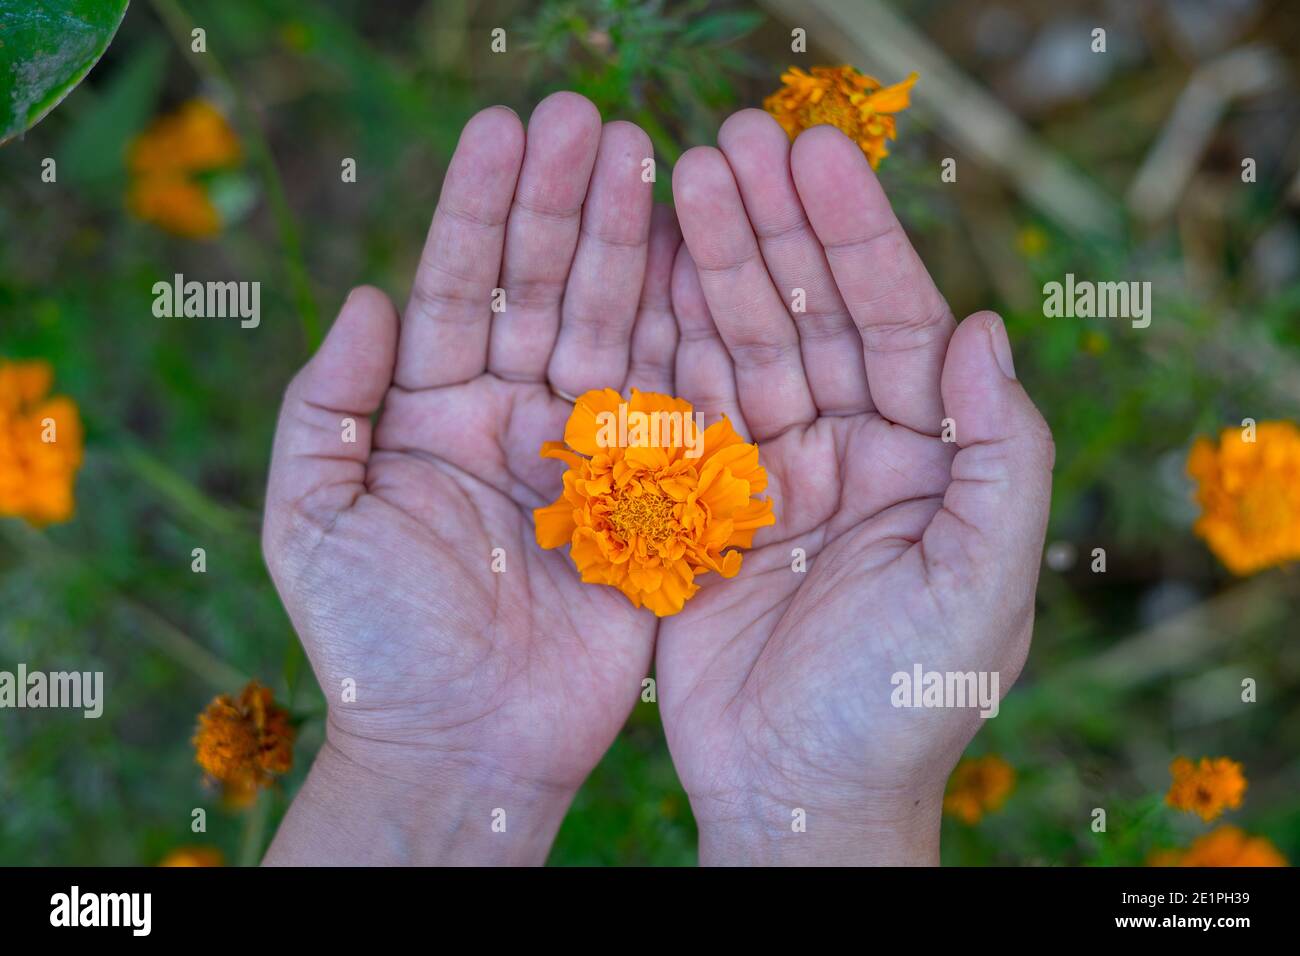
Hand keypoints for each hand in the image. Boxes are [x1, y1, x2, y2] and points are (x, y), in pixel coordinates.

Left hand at [261, 94, 681, 863]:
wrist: (462, 746)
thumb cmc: (375, 645)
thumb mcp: (313, 520)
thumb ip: (326, 407)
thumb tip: (367, 298)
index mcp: (430, 414)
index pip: (457, 287)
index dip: (480, 207)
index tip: (507, 127)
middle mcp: (510, 418)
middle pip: (540, 290)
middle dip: (564, 204)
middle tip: (592, 116)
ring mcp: (583, 453)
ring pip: (609, 328)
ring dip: (628, 245)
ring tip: (651, 158)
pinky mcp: (644, 499)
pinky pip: (667, 404)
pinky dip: (684, 333)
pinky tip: (700, 260)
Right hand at [657, 111, 1053, 864]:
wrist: (799, 794)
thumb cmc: (904, 706)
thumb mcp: (980, 584)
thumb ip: (1000, 458)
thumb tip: (983, 328)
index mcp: (928, 458)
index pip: (897, 322)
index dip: (855, 238)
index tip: (808, 156)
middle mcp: (853, 448)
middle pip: (811, 315)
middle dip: (773, 228)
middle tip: (729, 137)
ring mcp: (774, 472)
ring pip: (740, 346)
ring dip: (711, 263)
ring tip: (676, 175)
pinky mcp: (704, 505)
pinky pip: (682, 406)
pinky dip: (661, 339)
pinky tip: (638, 268)